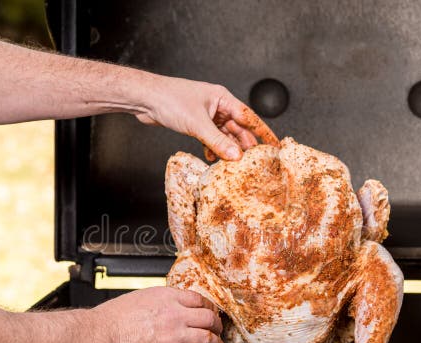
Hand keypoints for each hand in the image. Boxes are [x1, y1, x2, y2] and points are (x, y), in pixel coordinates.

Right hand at [93, 287, 223, 342]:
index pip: (200, 299)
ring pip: (207, 337)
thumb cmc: (116, 316)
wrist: (106, 333)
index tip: (211, 312)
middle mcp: (175, 313)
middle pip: (209, 317)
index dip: (209, 307)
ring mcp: (175, 332)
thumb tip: (172, 304)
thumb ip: (162, 300)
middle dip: (217, 324)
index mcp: (168, 296)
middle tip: (218, 329)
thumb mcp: (143, 296)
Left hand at [136, 75, 278, 160]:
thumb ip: (217, 141)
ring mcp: (206, 115)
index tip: (275, 144)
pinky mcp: (195, 124)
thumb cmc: (170, 100)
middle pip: (238, 128)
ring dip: (228, 149)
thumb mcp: (197, 124)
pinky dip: (212, 149)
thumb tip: (235, 156)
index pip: (249, 117)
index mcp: (223, 98)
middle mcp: (217, 106)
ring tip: (234, 164)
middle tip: (255, 162)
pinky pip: (210, 139)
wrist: (145, 99)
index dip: (263, 132)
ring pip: (223, 135)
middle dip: (245, 145)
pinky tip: (212, 159)